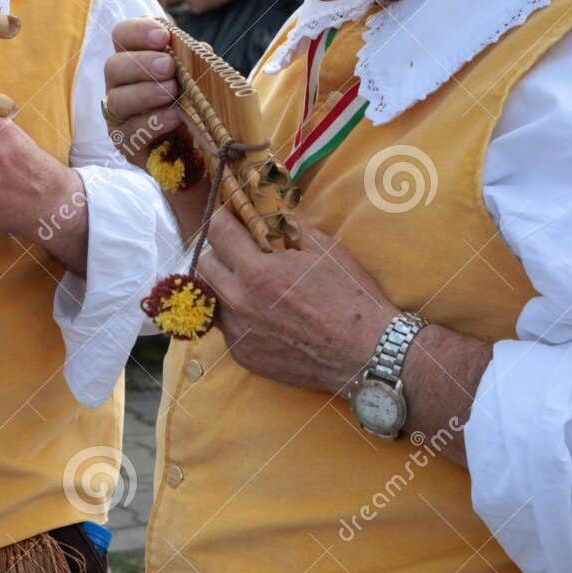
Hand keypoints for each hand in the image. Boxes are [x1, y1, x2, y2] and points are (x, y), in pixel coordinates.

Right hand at [102, 17, 181, 166]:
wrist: (193, 144)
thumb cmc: (190, 101)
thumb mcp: (196, 76)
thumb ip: (195, 61)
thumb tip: (202, 50)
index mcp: (133, 58)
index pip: (122, 35)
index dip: (138, 32)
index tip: (163, 36)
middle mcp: (118, 84)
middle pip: (113, 66)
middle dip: (142, 64)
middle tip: (169, 67)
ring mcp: (117, 114)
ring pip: (117, 99)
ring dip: (145, 92)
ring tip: (172, 91)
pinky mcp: (124, 141)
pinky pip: (130, 131)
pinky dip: (153, 121)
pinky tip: (173, 116)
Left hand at [199, 206, 395, 394]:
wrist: (368, 354)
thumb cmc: (352, 297)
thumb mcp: (325, 250)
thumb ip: (289, 229)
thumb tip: (271, 216)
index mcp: (257, 271)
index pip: (217, 231)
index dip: (223, 218)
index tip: (229, 216)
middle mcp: (240, 302)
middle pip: (204, 264)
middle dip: (219, 251)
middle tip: (241, 251)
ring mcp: (239, 333)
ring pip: (212, 298)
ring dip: (226, 285)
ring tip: (252, 285)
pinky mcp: (244, 356)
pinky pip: (228, 327)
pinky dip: (239, 316)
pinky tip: (265, 315)